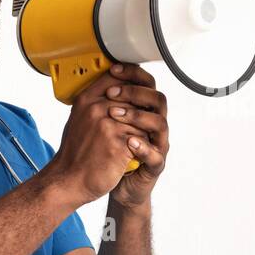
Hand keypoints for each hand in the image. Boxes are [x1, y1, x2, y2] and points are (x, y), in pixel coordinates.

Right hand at [48, 66, 152, 206]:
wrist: (68, 180)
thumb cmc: (75, 153)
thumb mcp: (79, 118)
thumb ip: (96, 102)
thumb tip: (117, 89)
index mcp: (86, 99)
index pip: (115, 77)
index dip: (131, 80)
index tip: (138, 88)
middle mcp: (96, 108)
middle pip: (133, 98)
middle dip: (140, 112)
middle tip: (139, 124)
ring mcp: (107, 125)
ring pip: (141, 118)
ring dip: (142, 131)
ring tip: (135, 141)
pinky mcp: (118, 143)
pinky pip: (142, 138)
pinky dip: (141, 146)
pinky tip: (133, 152)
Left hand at [102, 63, 168, 210]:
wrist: (113, 184)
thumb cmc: (110, 153)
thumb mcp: (104, 123)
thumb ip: (105, 101)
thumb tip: (93, 76)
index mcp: (143, 112)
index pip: (147, 85)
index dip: (133, 74)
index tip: (114, 69)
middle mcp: (154, 126)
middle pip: (157, 99)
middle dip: (135, 92)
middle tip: (112, 93)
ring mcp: (157, 145)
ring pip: (160, 123)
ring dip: (137, 116)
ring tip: (116, 115)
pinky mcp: (155, 165)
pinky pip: (155, 154)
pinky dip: (142, 147)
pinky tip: (129, 142)